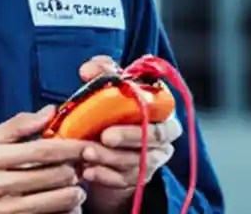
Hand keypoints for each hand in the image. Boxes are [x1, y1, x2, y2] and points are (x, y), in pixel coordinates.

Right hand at [0, 106, 88, 213]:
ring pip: (58, 200)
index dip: (70, 147)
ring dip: (75, 194)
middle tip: (79, 169)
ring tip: (74, 189)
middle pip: (54, 175)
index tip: (88, 146)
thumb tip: (50, 111)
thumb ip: (16, 127)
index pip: (41, 150)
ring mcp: (3, 210)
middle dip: (75, 171)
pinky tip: (65, 207)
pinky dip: (66, 211)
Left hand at [75, 56, 182, 212]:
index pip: (162, 108)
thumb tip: (88, 70)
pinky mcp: (139, 178)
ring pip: (139, 161)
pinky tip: (88, 172)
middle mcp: (163, 135)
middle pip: (154, 137)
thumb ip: (101, 72)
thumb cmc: (110, 108)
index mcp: (160, 108)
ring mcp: (154, 159)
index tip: (120, 108)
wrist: (102, 142)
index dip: (146, 106)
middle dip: (128, 137)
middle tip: (104, 137)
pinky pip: (126, 180)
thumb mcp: (107, 86)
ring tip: (87, 153)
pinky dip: (106, 176)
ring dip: (112, 158)